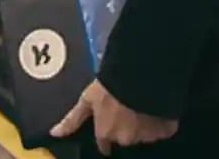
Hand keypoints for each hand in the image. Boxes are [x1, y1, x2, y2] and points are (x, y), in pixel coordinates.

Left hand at [50, 80, 177, 154]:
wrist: (140, 75)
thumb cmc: (109, 86)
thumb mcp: (87, 100)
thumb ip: (72, 119)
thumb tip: (53, 134)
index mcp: (106, 133)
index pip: (104, 143)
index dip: (105, 136)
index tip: (107, 126)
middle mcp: (126, 139)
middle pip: (124, 137)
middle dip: (124, 126)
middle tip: (124, 105)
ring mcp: (147, 136)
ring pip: (143, 133)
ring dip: (142, 121)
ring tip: (140, 101)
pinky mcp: (165, 130)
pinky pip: (163, 129)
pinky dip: (161, 121)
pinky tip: (156, 104)